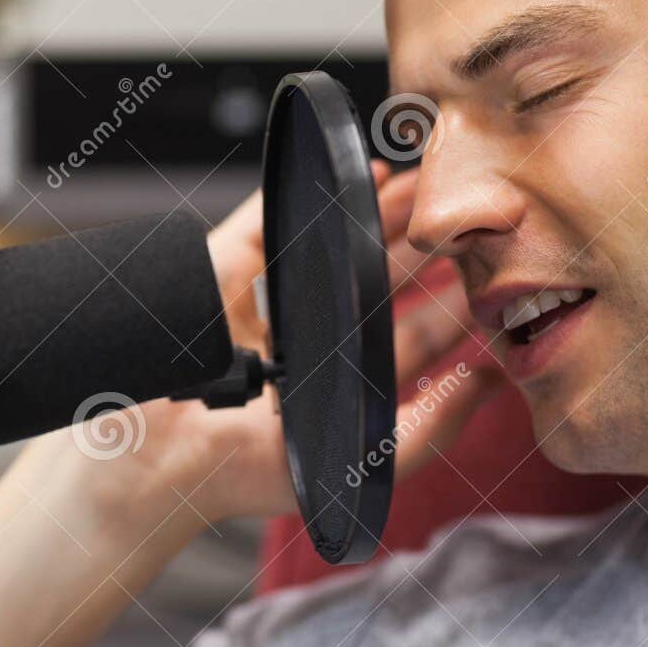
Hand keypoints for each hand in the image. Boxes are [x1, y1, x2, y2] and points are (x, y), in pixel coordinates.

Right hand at [39, 165, 508, 531]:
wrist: (152, 454)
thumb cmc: (236, 472)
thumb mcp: (353, 463)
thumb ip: (426, 432)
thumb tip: (486, 383)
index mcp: (342, 385)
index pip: (414, 337)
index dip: (454, 304)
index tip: (496, 271)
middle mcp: (311, 339)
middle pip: (382, 279)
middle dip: (425, 245)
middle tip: (468, 210)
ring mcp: (268, 298)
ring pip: (335, 242)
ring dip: (378, 212)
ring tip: (422, 182)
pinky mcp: (225, 266)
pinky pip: (271, 219)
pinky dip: (308, 192)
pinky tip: (353, 174)